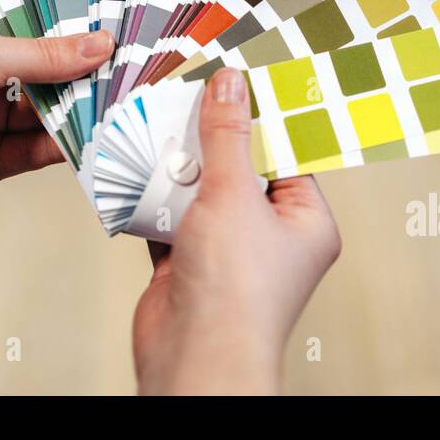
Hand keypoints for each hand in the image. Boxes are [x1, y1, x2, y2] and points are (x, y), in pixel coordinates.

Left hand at [0, 3, 113, 222]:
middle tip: (137, 64)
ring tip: (127, 102)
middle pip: (50, 67)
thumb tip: (100, 45)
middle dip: (88, 69)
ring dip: (83, 109)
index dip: (77, 19)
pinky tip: (97, 139)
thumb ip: (43, 55)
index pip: (37, 17)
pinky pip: (39, 149)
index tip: (122, 18)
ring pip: (50, 110)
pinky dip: (67, 147)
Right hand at [131, 69, 340, 394]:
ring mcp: (227, 251)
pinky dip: (151, 199)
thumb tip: (231, 84)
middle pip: (238, 168)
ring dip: (175, 169)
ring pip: (199, 192)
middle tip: (183, 101)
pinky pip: (170, 217)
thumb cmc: (236, 293)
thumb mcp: (234, 193)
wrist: (193, 357)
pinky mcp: (188, 264)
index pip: (284, 152)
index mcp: (305, 221)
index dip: (257, 117)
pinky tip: (134, 172)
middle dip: (207, 142)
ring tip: (153, 132)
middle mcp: (271, 236)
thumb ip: (227, 136)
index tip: (231, 82)